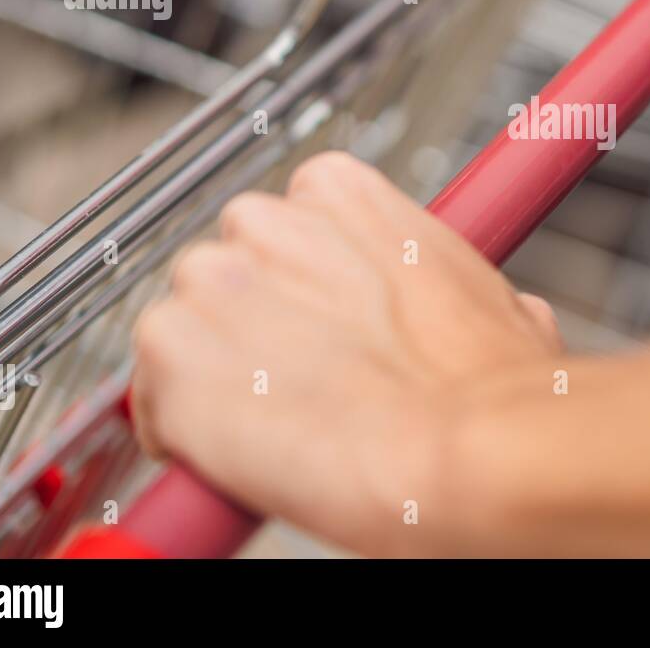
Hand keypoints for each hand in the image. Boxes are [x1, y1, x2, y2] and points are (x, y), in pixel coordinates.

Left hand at [130, 151, 558, 555]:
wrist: (470, 451)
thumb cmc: (490, 390)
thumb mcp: (502, 310)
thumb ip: (459, 293)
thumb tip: (496, 317)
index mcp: (345, 197)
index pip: (286, 214)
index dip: (293, 280)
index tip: (309, 322)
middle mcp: (270, 223)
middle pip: (224, 265)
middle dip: (246, 323)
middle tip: (288, 383)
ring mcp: (214, 286)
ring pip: (179, 320)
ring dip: (207, 369)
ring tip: (260, 424)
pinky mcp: (172, 356)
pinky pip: (147, 383)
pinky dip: (171, 420)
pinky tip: (220, 452)